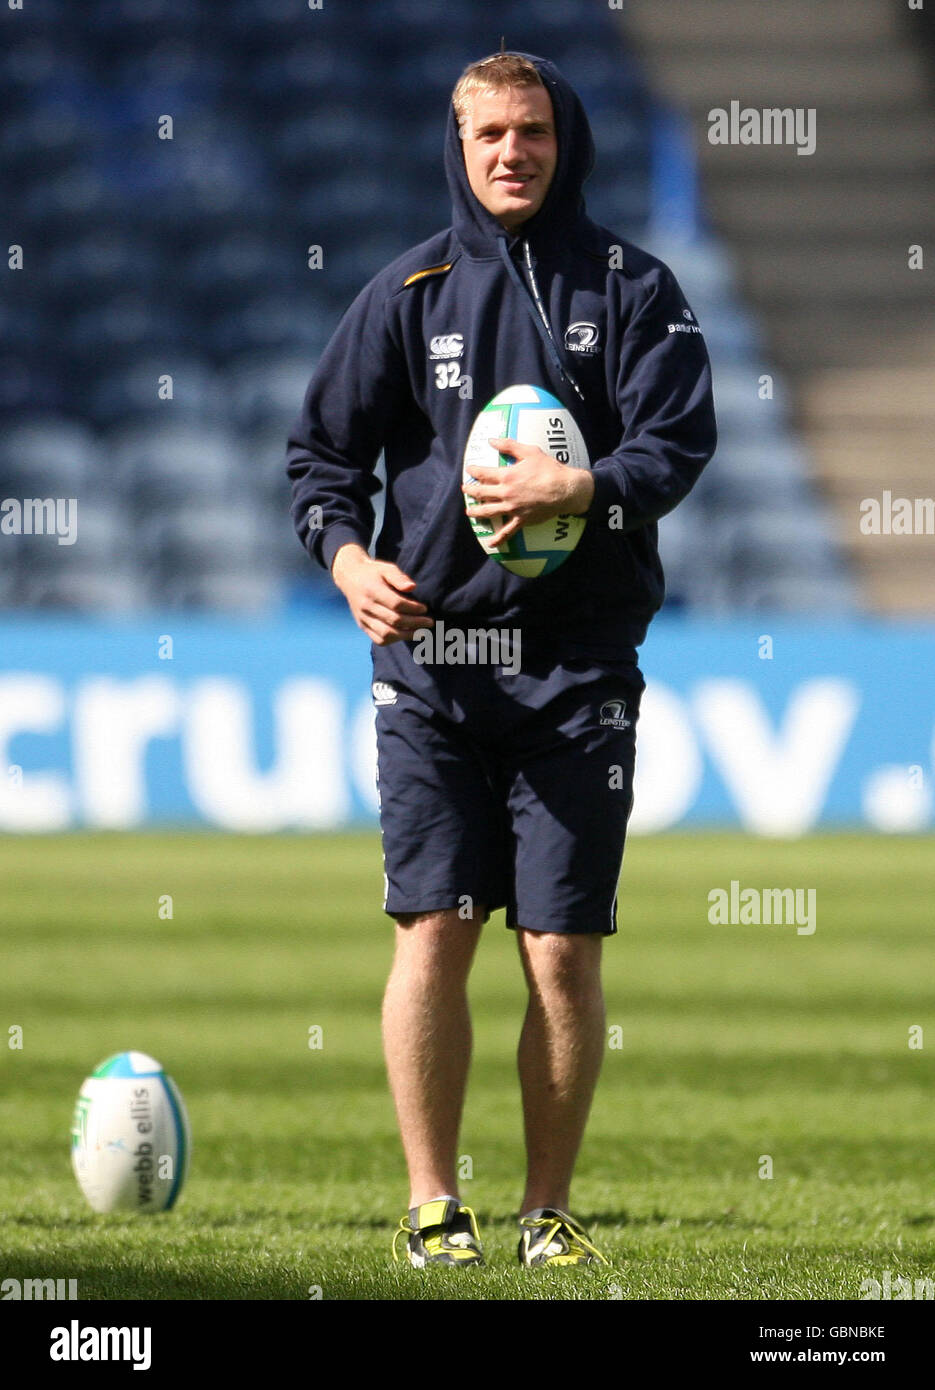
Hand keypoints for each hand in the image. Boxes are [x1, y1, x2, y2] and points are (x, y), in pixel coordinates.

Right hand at [331, 544, 433, 645]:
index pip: (396, 604)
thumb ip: (399, 577)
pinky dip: (395, 640)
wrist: (350, 577)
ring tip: (421, 632)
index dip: (413, 608)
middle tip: (429, 622)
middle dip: (415, 623)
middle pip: (394, 620)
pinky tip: (406, 634)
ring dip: (407, 635)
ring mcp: (363, 618)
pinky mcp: (362, 625)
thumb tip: (412, 587)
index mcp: (372, 590)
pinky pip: (379, 639)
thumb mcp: (386, 568)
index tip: (425, 608)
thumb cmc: (374, 572)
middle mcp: (366, 606)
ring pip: (386, 634)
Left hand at [462, 437, 593, 547]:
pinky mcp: (521, 519)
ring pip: (488, 511)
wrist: (565, 489)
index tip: (470, 469)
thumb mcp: (529, 452)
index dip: (474, 471)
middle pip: (482, 492)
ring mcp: (512, 508)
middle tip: (465, 489)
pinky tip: (490, 543)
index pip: (483, 473)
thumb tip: (492, 440)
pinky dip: (498, 538)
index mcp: (507, 476)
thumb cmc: (549, 469)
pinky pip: (507, 531)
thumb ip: (509, 445)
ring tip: (469, 512)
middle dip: (471, 490)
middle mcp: (506, 493)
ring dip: (476, 511)